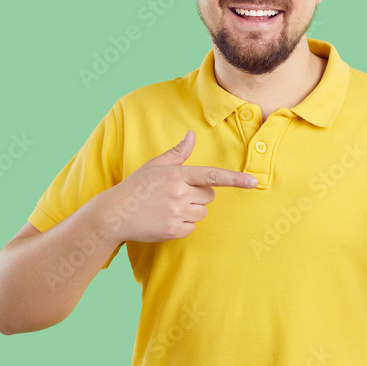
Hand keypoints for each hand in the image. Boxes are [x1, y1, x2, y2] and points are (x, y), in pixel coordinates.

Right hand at [97, 130, 256, 242]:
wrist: (114, 214)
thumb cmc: (136, 187)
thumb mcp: (155, 166)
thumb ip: (177, 153)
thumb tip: (192, 135)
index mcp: (177, 175)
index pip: (212, 176)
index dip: (235, 180)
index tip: (253, 182)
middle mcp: (179, 193)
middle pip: (209, 196)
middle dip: (199, 195)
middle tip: (176, 195)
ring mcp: (176, 213)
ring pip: (202, 213)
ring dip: (191, 211)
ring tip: (168, 207)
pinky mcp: (173, 231)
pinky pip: (192, 228)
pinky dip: (183, 225)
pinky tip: (165, 219)